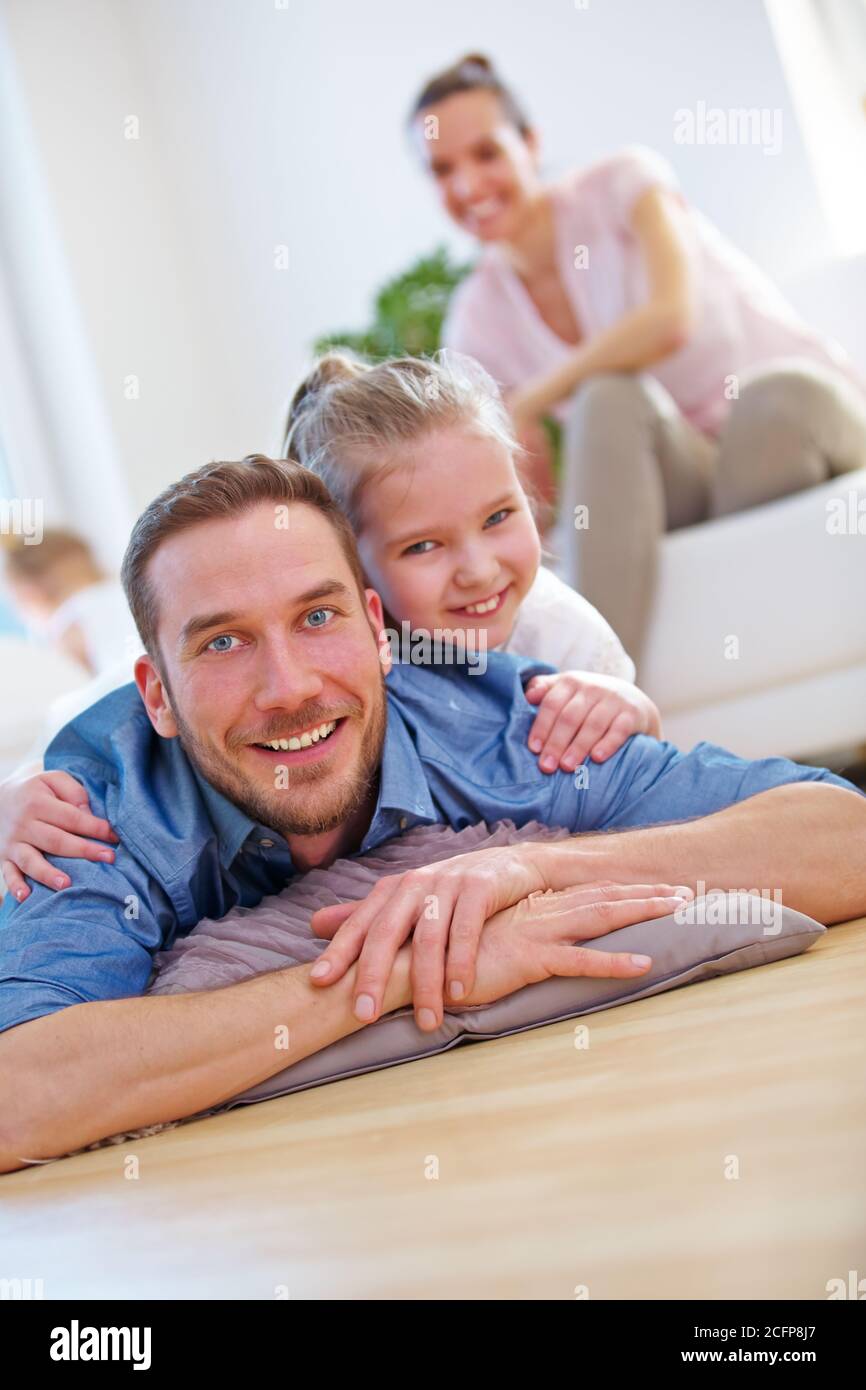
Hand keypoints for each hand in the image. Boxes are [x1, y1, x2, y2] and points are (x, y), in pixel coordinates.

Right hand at [0, 771, 118, 900]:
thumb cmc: (36, 791)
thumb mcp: (53, 780)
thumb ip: (74, 793)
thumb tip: (88, 815)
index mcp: (37, 802)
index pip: (71, 818)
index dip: (95, 827)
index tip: (115, 837)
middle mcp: (23, 824)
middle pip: (55, 840)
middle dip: (84, 850)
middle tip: (109, 858)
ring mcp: (12, 843)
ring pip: (30, 860)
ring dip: (47, 873)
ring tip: (66, 884)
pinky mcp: (4, 857)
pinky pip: (8, 873)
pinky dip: (15, 886)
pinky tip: (26, 896)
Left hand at [309, 842, 551, 1030]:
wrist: (514, 866)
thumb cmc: (454, 891)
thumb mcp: (409, 901)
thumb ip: (366, 916)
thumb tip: (313, 925)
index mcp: (393, 889)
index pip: (360, 924)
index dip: (338, 952)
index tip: (318, 983)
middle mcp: (415, 884)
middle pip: (387, 932)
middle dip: (373, 975)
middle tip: (364, 1015)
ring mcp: (448, 884)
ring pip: (429, 939)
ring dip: (425, 984)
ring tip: (425, 1021)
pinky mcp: (480, 887)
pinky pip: (466, 930)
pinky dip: (461, 964)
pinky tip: (458, 993)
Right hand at [457, 881, 690, 1005]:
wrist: (411, 962)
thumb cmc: (444, 956)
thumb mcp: (484, 944)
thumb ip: (507, 938)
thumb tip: (525, 941)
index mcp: (529, 907)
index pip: (585, 894)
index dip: (622, 889)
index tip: (656, 888)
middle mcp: (537, 912)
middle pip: (603, 898)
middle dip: (646, 895)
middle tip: (688, 891)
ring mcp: (535, 931)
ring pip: (600, 918)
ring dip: (642, 912)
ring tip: (681, 910)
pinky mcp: (528, 958)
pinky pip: (579, 961)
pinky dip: (613, 963)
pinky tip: (645, 963)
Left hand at [524, 670, 660, 770]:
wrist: (632, 700)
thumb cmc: (589, 699)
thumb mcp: (567, 688)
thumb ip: (545, 688)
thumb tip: (527, 696)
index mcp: (571, 682)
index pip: (552, 704)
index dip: (541, 727)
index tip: (533, 749)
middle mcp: (592, 688)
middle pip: (570, 717)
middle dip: (556, 743)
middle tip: (547, 766)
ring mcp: (613, 700)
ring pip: (593, 725)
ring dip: (578, 747)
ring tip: (567, 767)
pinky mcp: (632, 714)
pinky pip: (619, 730)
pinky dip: (608, 744)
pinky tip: (597, 758)